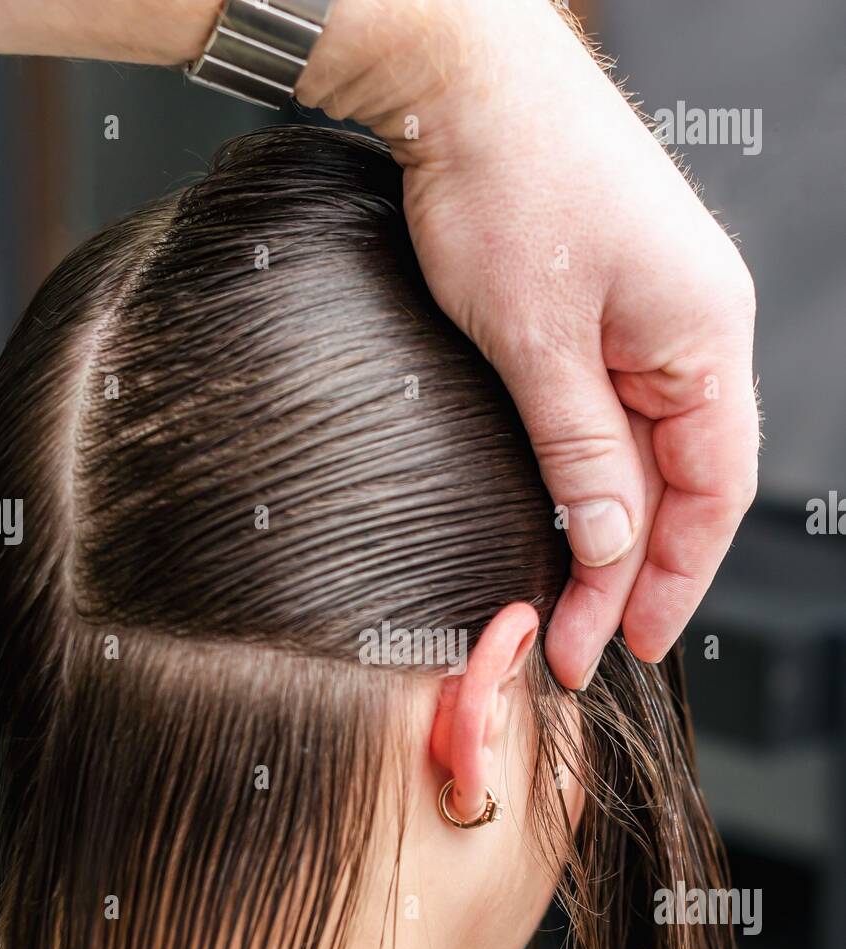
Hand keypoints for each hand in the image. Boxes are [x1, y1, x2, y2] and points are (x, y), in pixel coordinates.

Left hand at [301, 0, 758, 688]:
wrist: (458, 80)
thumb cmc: (506, 181)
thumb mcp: (536, 341)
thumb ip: (580, 450)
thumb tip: (610, 542)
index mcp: (705, 337)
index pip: (713, 491)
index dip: (676, 579)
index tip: (630, 643)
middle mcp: (694, 332)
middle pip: (682, 482)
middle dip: (633, 572)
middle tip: (581, 644)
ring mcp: (652, 319)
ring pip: (645, 454)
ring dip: (610, 530)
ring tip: (569, 601)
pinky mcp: (607, 310)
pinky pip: (614, 415)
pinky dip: (591, 475)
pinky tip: (565, 519)